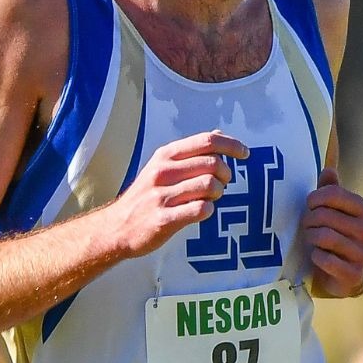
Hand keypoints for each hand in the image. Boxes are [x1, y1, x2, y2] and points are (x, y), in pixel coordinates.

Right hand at [105, 130, 247, 256]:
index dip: (232, 145)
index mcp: (165, 156)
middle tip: (222, 184)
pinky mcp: (163, 219)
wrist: (117, 228)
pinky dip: (208, 210)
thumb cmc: (146, 196)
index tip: (245, 153)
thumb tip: (218, 134)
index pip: (207, 141)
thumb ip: (190, 152)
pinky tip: (201, 211)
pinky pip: (201, 210)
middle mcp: (162, 172)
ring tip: (210, 199)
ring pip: (210, 186)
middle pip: (213, 164)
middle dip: (226, 175)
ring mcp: (161, 196)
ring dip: (218, 194)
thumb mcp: (162, 166)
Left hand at [302, 167, 362, 297]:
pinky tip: (317, 256)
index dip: (315, 198)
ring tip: (311, 239)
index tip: (309, 205)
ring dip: (311, 238)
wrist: (344, 275)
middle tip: (307, 226)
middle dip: (309, 220)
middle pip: (325, 215)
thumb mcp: (333, 211)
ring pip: (325, 237)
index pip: (334, 194)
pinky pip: (326, 260)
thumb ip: (330, 190)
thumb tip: (328, 169)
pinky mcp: (354, 274)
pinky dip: (316, 257)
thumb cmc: (334, 234)